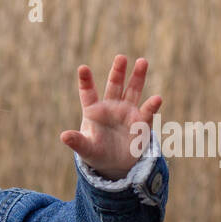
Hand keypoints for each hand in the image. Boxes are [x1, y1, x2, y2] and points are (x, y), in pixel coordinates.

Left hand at [59, 55, 161, 179]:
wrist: (115, 164)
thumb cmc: (97, 152)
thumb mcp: (85, 148)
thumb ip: (77, 141)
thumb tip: (64, 136)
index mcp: (94, 111)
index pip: (88, 93)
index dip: (86, 81)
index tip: (82, 68)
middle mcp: (111, 107)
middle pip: (114, 85)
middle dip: (117, 72)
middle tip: (120, 57)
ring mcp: (127, 112)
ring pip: (133, 91)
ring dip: (137, 77)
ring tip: (142, 61)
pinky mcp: (141, 122)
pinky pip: (147, 111)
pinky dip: (152, 106)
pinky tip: (156, 99)